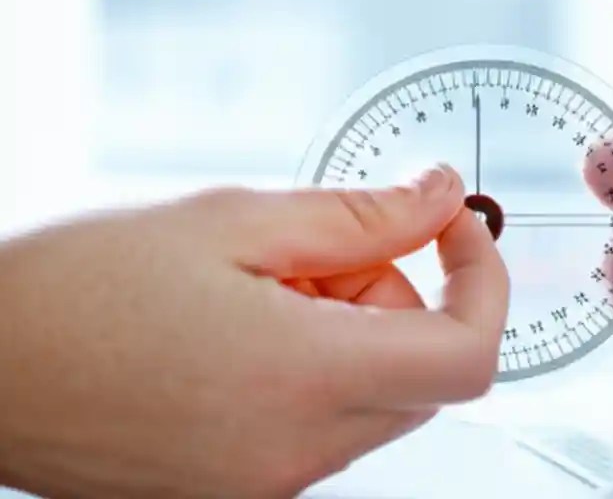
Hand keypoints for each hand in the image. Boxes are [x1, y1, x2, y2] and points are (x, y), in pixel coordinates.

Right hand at [0, 165, 507, 498]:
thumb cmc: (76, 288)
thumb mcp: (231, 219)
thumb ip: (361, 214)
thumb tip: (443, 195)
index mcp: (304, 382)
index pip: (467, 356)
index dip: (484, 283)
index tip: (456, 230)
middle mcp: (295, 453)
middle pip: (422, 374)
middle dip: (398, 298)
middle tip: (317, 252)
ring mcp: (265, 484)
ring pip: (374, 401)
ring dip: (351, 333)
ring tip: (256, 289)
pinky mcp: (236, 492)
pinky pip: (320, 429)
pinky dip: (312, 373)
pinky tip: (237, 332)